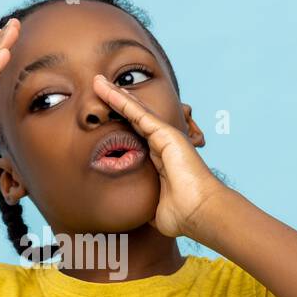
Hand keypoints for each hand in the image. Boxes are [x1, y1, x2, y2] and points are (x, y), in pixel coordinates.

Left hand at [91, 73, 223, 238]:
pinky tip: (106, 90)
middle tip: (98, 87)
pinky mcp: (165, 133)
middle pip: (135, 117)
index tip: (104, 116)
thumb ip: (145, 205)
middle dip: (117, 102)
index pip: (135, 136)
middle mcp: (163, 144)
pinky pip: (137, 112)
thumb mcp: (155, 210)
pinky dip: (120, 100)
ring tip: (97, 82)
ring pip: (135, 110)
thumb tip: (137, 214)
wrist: (198, 212)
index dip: (120, 123)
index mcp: (159, 160)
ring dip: (115, 95)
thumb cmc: (181, 215)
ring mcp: (165, 137)